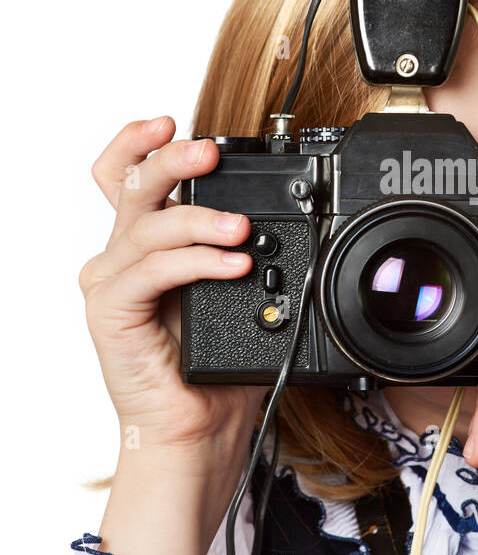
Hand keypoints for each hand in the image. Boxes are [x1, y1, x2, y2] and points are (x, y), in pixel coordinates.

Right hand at [78, 116, 267, 471]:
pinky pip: (149, 273)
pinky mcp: (110, 314)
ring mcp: (112, 283)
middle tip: (209, 153)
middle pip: (129, 184)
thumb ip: (243, 251)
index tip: (173, 121)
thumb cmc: (216, 371)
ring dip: (199, 219)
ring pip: (145, 226)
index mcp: (147, 245)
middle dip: (171, 158)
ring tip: (241, 229)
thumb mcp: (239, 295)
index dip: (140, 141)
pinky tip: (231, 264)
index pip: (125, 175)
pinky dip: (193, 262)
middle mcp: (123, 257)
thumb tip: (288, 217)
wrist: (197, 433)